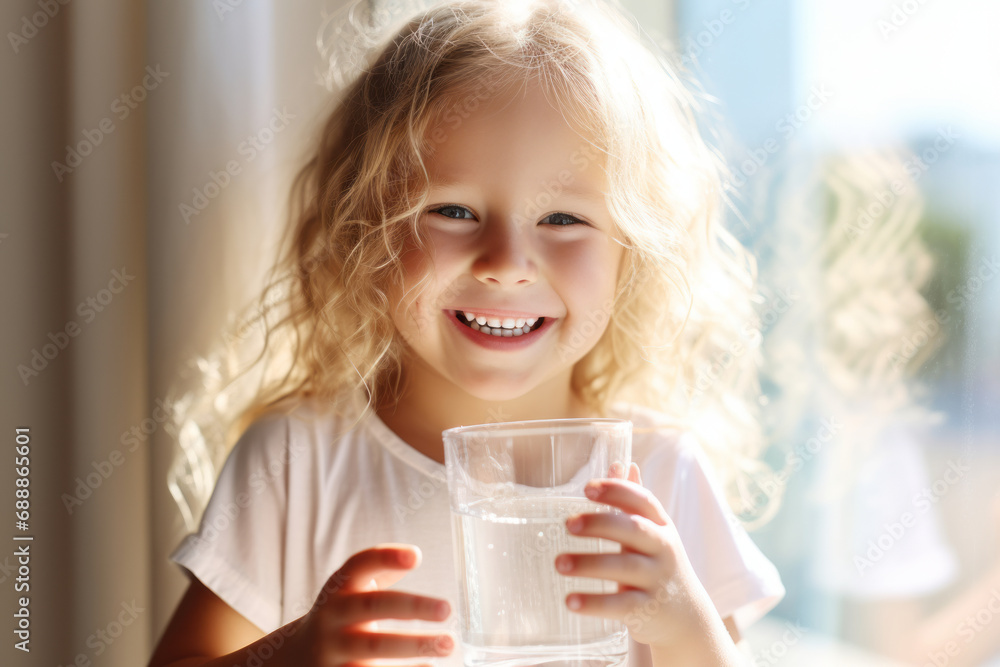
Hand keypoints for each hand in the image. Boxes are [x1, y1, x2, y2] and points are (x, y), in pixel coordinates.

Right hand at [278, 544, 454, 666]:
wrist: (295, 658)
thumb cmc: (338, 619)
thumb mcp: (349, 591)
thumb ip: (379, 572)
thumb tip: (414, 555)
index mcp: (340, 589)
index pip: (359, 565)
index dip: (385, 557)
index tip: (416, 556)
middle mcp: (333, 617)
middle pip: (373, 606)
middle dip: (412, 607)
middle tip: (447, 608)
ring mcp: (333, 649)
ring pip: (374, 648)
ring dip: (413, 646)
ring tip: (448, 644)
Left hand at [555, 462, 724, 652]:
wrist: (687, 617)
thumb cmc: (659, 565)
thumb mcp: (653, 532)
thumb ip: (632, 502)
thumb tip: (619, 464)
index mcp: (661, 526)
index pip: (642, 501)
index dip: (616, 491)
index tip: (587, 488)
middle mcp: (662, 550)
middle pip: (632, 530)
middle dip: (599, 524)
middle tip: (567, 524)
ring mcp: (656, 580)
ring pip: (624, 568)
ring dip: (589, 564)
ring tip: (559, 563)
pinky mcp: (647, 610)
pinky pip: (620, 605)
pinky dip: (594, 603)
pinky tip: (569, 600)